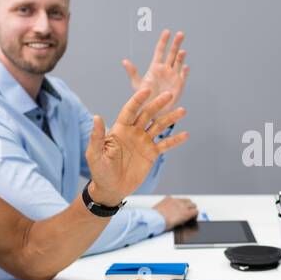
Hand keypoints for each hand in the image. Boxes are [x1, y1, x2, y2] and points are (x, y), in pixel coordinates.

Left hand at [86, 87, 188, 205]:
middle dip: (158, 104)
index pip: (130, 110)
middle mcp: (133, 132)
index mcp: (120, 129)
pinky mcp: (151, 154)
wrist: (111, 189)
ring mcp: (143, 142)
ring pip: (159, 126)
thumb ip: (97, 137)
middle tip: (169, 94)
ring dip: (170, 118)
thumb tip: (97, 117)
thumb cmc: (99, 172)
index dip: (138, 100)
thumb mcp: (95, 154)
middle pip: (148, 114)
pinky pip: (165, 144)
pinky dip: (175, 140)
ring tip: (182, 110)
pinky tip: (185, 135)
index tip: (147, 90)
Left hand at [123, 30, 188, 113]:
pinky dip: (185, 71)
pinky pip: (183, 75)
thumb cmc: (144, 97)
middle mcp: (165, 69)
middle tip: (180, 33)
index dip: (163, 41)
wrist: (153, 110)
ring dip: (181, 56)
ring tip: (182, 51)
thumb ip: (132, 72)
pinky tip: (186, 67)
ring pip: (178, 62)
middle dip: (176, 43)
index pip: (160, 51)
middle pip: (171, 53)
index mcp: (155, 67)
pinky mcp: (179, 84)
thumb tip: (124, 61)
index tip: (167, 32)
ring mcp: (173, 76)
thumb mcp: (137, 84)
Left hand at [152, 196, 198, 228]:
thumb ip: (182, 220)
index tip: (193, 216)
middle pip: (192, 204)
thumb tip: (182, 220)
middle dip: (192, 207)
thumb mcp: (176, 225)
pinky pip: (174, 198)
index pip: (195, 211)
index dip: (194, 214)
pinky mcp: (168, 198)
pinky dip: (174, 201)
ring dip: (185, 203)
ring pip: (185, 199)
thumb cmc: (164, 224)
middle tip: (189, 211)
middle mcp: (182, 205)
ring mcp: (175, 200)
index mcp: (186, 213)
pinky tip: (172, 204)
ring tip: (182, 207)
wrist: (155, 219)